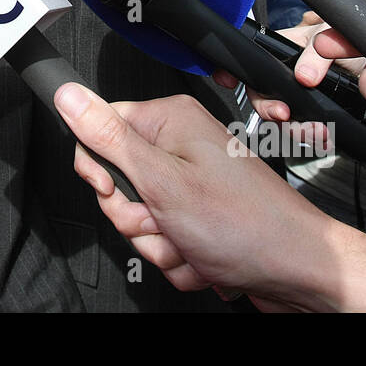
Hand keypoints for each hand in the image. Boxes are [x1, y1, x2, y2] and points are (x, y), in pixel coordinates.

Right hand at [53, 81, 365, 310]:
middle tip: (167, 221)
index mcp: (169, 120)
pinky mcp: (200, 219)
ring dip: (161, 244)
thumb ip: (108, 138)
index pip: (100, 133)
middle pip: (118, 184)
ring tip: (194, 243)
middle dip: (137, 219)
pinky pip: (164, 242)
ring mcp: (191, 185)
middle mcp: (180, 147)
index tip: (123, 191)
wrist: (298, 271)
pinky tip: (206, 256)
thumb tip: (68, 94)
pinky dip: (180, 258)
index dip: (104, 173)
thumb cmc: (245, 223)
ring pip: (140, 220)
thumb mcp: (162, 179)